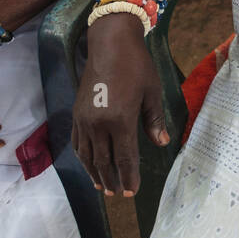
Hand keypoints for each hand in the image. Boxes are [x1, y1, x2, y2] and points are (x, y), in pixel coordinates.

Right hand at [73, 12, 169, 196]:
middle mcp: (99, 124)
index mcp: (121, 120)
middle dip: (112, 180)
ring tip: (103, 186)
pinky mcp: (76, 113)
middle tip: (118, 194)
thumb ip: (154, 121)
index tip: (131, 192)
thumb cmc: (136, 65)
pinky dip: (82, 157)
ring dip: (95, 173)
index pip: (125, 158)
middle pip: (104, 161)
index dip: (129, 177)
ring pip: (88, 155)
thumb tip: (162, 144)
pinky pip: (77, 142)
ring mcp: (84, 119)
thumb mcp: (151, 92)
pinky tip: (88, 164)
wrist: (110, 43)